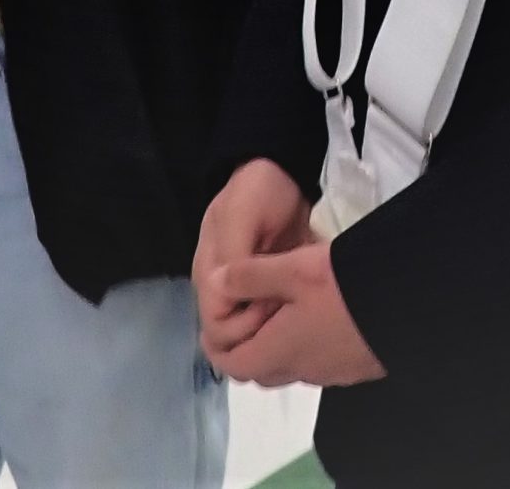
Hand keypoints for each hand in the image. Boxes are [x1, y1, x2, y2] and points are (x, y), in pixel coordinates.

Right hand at [194, 160, 311, 355]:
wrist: (281, 171)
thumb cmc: (258, 191)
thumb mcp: (242, 215)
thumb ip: (233, 256)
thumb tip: (223, 296)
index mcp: (208, 273)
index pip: (216, 328)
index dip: (244, 327)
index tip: (273, 304)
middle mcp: (220, 289)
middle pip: (231, 338)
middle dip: (260, 333)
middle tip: (289, 308)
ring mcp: (243, 291)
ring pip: (250, 335)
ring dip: (272, 330)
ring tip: (297, 308)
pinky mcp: (264, 290)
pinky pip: (267, 322)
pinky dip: (282, 321)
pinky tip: (301, 309)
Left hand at [206, 243, 385, 388]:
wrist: (407, 307)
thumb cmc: (343, 288)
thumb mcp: (292, 270)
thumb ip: (250, 276)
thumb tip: (214, 283)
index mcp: (280, 351)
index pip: (234, 365)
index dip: (216, 346)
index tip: (213, 324)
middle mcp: (303, 370)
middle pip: (262, 369)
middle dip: (247, 346)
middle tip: (244, 314)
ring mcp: (332, 372)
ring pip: (291, 366)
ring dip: (278, 344)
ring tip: (279, 309)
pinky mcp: (355, 367)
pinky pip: (317, 362)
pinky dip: (305, 345)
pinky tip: (316, 316)